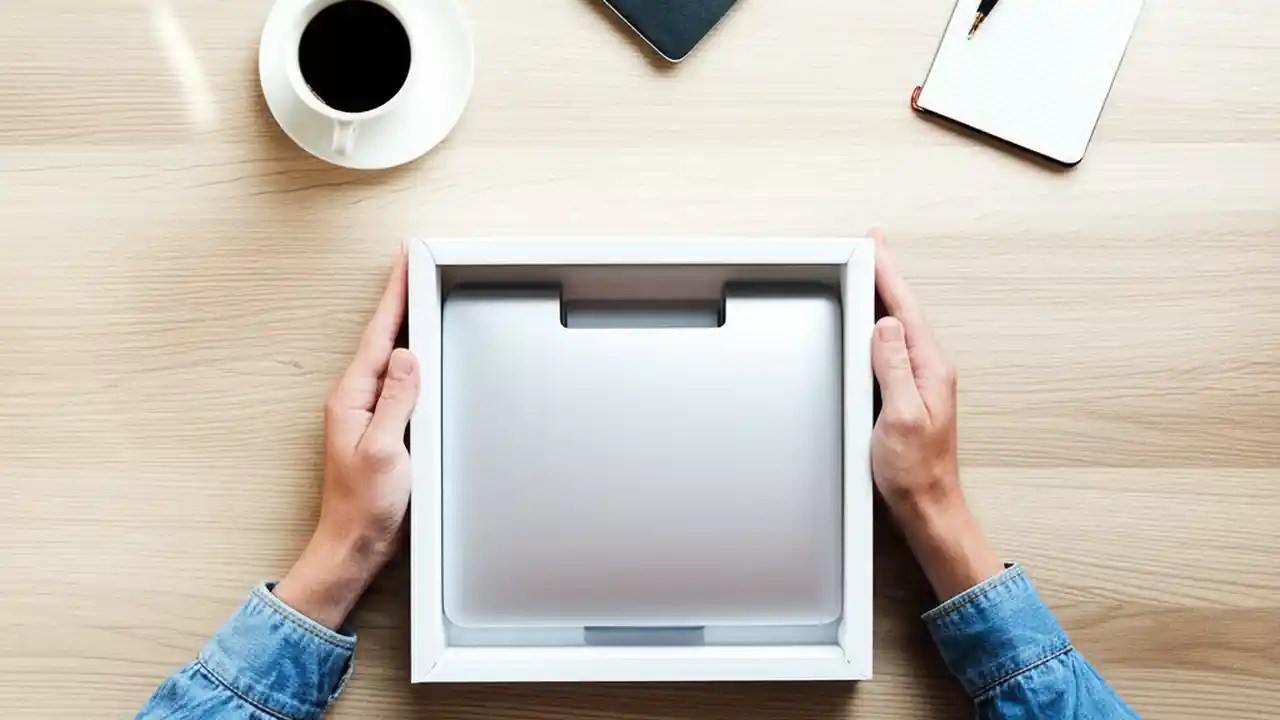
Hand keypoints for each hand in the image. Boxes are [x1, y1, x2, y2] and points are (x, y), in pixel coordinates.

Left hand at [275, 249, 418, 628]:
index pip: (378, 336)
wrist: (353, 546)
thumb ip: (395, 400)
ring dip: (405, 327)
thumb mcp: (384, 450)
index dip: (394, 297)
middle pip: (382, 339)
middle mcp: (355, 401)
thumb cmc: (364, 507)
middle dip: (400, 301)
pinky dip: (411, 362)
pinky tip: (420, 356)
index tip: (406, 262)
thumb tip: (406, 355)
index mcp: (351, 399)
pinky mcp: (379, 430)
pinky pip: (397, 384)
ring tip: (420, 297)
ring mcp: (366, 415)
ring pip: (389, 360)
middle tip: (416, 266)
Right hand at [870, 228, 1002, 599]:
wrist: (928, 507)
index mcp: (931, 370)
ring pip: (900, 327)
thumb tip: (886, 324)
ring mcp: (922, 382)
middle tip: (870, 245)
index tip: (874, 245)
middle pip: (904, 311)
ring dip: (885, 297)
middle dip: (886, 276)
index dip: (887, 275)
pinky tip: (874, 323)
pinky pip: (895, 348)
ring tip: (871, 272)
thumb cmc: (915, 472)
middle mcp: (931, 371)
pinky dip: (882, 326)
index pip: (905, 310)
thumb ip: (894, 368)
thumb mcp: (900, 416)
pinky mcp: (910, 395)